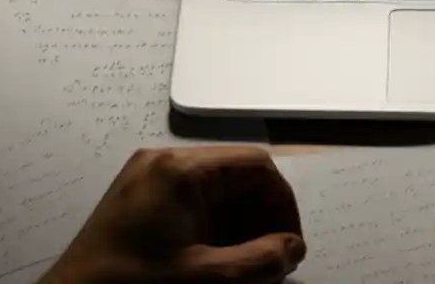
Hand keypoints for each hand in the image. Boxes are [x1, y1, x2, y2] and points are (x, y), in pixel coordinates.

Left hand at [39, 146, 305, 283]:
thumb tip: (293, 248)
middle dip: (263, 217)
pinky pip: (194, 203)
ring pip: (218, 191)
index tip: (291, 242)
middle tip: (274, 259)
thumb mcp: (204, 279)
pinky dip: (217, 229)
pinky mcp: (142, 198)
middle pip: (237, 176)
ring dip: (243, 225)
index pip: (255, 166)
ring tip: (250, 266)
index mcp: (179, 170)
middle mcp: (164, 162)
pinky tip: (222, 260)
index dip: (282, 203)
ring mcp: (150, 178)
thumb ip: (258, 262)